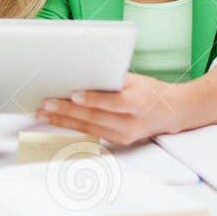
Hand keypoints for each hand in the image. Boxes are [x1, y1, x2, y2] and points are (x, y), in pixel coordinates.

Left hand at [36, 73, 188, 145]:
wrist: (172, 112)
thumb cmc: (150, 90)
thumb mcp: (135, 79)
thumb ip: (112, 80)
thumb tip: (82, 74)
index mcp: (137, 103)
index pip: (112, 102)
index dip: (92, 99)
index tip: (73, 95)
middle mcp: (131, 123)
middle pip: (95, 117)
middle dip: (67, 111)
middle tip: (46, 105)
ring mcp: (125, 135)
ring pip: (89, 128)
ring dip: (63, 122)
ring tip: (43, 114)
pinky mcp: (119, 141)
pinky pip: (92, 134)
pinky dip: (72, 127)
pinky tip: (57, 122)